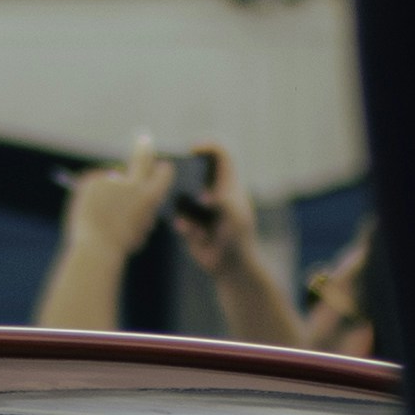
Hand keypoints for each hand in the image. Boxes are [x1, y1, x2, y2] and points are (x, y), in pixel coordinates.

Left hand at [57, 147, 176, 273]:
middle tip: (144, 139)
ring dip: (109, 188)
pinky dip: (92, 193)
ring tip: (100, 214)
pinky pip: (94, 183)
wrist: (95, 249)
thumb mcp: (138, 230)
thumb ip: (141, 211)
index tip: (162, 166)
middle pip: (142, 157)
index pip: (163, 173)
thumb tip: (138, 199)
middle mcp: (134, 183)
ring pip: (112, 177)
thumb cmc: (118, 246)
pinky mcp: (93, 180)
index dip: (162, 171)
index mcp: (150, 196)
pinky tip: (88, 210)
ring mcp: (112, 180)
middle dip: (144, 148)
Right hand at [169, 146, 251, 267]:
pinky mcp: (189, 224)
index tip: (191, 150)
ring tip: (192, 221)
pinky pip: (179, 219)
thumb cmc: (239, 238)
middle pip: (195, 172)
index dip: (207, 147)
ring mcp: (198, 208)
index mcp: (227, 184)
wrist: (232, 267)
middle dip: (184, 177)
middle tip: (175, 181)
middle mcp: (212, 192)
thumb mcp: (234, 217)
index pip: (220, 156)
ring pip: (182, 196)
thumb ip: (223, 202)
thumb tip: (204, 196)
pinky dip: (184, 225)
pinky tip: (195, 234)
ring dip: (182, 206)